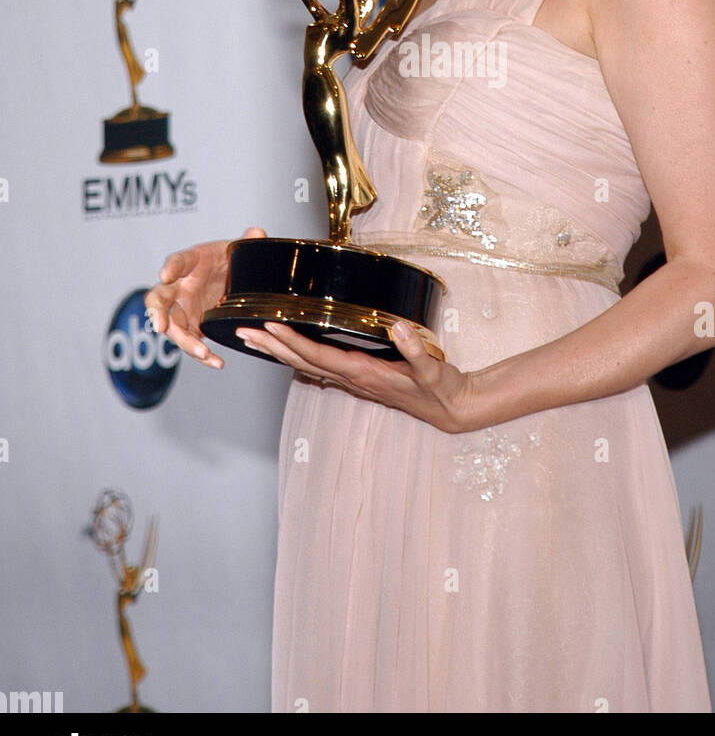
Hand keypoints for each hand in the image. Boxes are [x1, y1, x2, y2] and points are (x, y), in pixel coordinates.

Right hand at [144, 226, 266, 369]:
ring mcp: (181, 308)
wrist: (229, 276)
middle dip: (157, 313)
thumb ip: (248, 243)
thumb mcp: (239, 249)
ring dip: (183, 341)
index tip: (166, 275)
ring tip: (201, 353)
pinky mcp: (190, 326)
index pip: (178, 261)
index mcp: (191, 262)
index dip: (170, 267)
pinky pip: (190, 342)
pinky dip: (201, 354)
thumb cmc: (227, 260)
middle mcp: (179, 286)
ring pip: (172, 327)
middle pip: (159, 300)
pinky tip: (215, 362)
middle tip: (160, 326)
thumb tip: (257, 233)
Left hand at [234, 319, 483, 433]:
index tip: (269, 327)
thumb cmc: (440, 388)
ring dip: (279, 352)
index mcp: (363, 373)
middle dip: (271, 347)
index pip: (318, 356)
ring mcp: (352, 380)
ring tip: (255, 338)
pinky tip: (289, 349)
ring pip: (306, 365)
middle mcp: (352, 378)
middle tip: (243, 332)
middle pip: (301, 362)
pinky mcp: (358, 377)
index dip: (292, 342)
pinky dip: (298, 355)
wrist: (449, 408)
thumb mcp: (432, 369)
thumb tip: (398, 327)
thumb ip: (415, 349)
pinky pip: (319, 366)